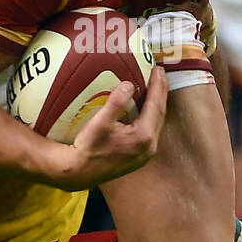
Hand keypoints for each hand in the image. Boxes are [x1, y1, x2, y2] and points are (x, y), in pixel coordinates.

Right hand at [52, 68, 166, 189]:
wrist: (80, 172)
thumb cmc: (88, 148)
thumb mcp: (100, 122)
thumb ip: (116, 101)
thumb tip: (129, 84)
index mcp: (143, 136)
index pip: (155, 105)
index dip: (157, 85)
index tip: (158, 69)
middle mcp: (149, 146)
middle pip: (160, 113)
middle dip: (161, 92)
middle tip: (161, 73)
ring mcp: (146, 153)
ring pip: (157, 122)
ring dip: (157, 104)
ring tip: (156, 87)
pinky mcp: (139, 156)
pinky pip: (150, 130)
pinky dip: (151, 115)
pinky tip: (146, 108)